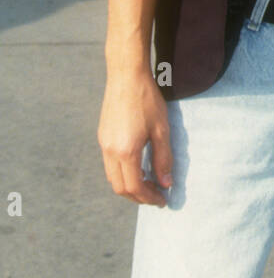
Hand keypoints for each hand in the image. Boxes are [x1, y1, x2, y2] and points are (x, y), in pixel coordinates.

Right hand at [98, 70, 172, 206]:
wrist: (126, 76)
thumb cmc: (147, 100)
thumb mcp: (161, 130)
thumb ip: (163, 159)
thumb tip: (166, 183)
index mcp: (125, 151)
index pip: (135, 187)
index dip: (149, 198)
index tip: (163, 200)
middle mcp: (110, 151)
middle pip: (120, 187)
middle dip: (138, 196)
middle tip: (157, 196)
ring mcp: (103, 144)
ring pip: (112, 177)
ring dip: (129, 186)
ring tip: (149, 183)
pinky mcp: (102, 136)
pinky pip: (109, 164)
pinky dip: (123, 173)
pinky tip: (138, 166)